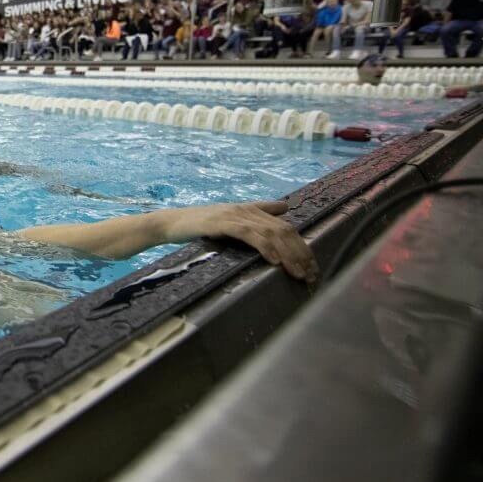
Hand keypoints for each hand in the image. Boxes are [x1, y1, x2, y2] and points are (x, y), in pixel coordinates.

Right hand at [195, 201, 316, 280]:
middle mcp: (247, 210)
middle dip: (300, 253)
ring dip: (287, 254)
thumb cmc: (200, 226)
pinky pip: (249, 234)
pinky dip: (265, 247)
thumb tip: (285, 207)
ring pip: (270, 233)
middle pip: (283, 230)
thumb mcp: (232, 220)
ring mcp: (235, 215)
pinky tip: (274, 261)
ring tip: (297, 272)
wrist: (171, 223)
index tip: (311, 266)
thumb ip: (258, 212)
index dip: (301, 246)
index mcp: (251, 210)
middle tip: (309, 274)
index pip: (285, 226)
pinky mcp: (222, 222)